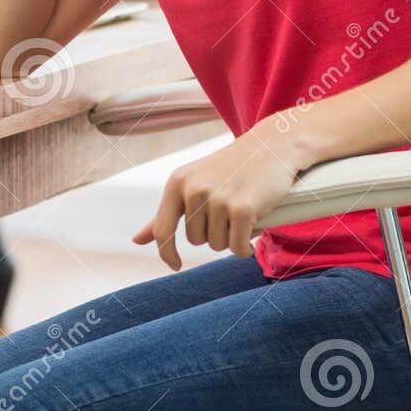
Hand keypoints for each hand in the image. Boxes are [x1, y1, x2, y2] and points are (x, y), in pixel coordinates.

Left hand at [132, 120, 301, 270]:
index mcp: (178, 182)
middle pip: (196, 240)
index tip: (176, 265)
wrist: (272, 146)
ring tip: (243, 213)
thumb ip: (165, 213)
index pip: (162, 230)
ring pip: (217, 245)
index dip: (167, 253)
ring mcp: (219, 199)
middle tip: (229, 211)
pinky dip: (245, 248)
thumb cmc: (231, 168)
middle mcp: (194, 190)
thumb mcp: (194, 183)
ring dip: (231, 238)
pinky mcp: (243, 209)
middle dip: (213, 234)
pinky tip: (253, 233)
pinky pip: (237, 247)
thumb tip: (137, 240)